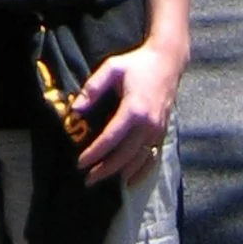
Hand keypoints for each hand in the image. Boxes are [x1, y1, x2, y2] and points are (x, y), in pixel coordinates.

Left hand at [68, 38, 183, 187]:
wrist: (167, 62)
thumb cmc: (136, 64)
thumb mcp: (112, 68)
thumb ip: (93, 88)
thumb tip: (75, 110)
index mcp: (134, 109)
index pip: (111, 138)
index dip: (95, 153)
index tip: (80, 163)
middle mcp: (148, 124)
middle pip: (124, 155)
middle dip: (104, 169)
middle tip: (87, 180)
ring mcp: (158, 131)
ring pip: (138, 160)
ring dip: (119, 173)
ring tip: (101, 181)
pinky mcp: (163, 133)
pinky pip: (152, 158)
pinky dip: (141, 172)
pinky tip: (129, 181)